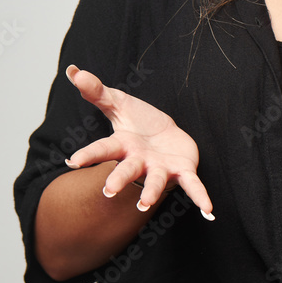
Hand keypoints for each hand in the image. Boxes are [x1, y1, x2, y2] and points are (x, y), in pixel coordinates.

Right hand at [63, 65, 213, 219]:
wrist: (167, 136)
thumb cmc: (139, 123)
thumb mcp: (119, 103)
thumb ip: (97, 91)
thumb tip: (72, 72)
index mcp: (122, 146)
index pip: (102, 149)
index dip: (88, 155)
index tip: (72, 162)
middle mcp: (139, 161)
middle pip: (126, 170)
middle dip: (118, 179)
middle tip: (109, 191)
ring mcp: (160, 169)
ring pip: (154, 181)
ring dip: (150, 192)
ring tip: (144, 204)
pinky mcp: (182, 171)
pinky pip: (192, 186)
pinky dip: (200, 198)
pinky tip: (209, 211)